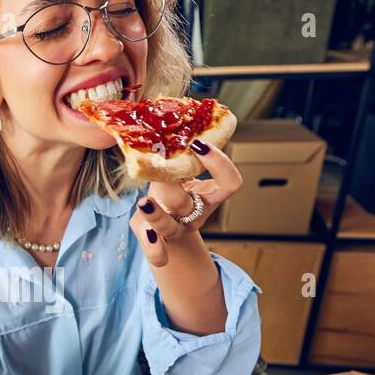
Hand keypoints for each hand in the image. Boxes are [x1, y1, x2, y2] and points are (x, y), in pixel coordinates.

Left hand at [129, 140, 241, 268]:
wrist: (161, 230)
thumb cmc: (169, 192)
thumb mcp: (177, 174)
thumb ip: (175, 155)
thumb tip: (165, 119)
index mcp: (207, 197)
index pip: (229, 183)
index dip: (219, 164)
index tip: (198, 144)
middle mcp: (195, 216)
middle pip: (189, 205)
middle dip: (171, 186)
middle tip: (156, 170)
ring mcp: (177, 231)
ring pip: (169, 228)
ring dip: (156, 215)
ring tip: (144, 202)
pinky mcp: (157, 241)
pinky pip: (157, 254)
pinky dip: (152, 248)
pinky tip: (146, 236)